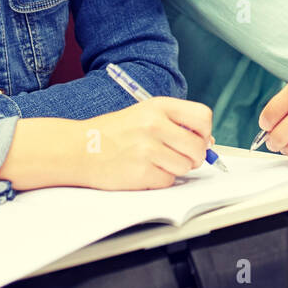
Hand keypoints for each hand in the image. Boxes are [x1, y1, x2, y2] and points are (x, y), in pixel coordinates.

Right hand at [74, 98, 213, 189]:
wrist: (78, 149)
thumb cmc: (114, 133)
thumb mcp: (145, 114)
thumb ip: (176, 123)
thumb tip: (209, 141)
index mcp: (158, 106)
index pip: (202, 117)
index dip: (205, 132)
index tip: (199, 139)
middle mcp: (154, 125)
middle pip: (198, 147)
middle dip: (194, 156)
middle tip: (179, 156)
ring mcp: (147, 149)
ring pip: (185, 166)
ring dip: (175, 169)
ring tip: (155, 161)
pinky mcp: (140, 172)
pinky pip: (168, 181)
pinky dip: (160, 180)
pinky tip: (144, 171)